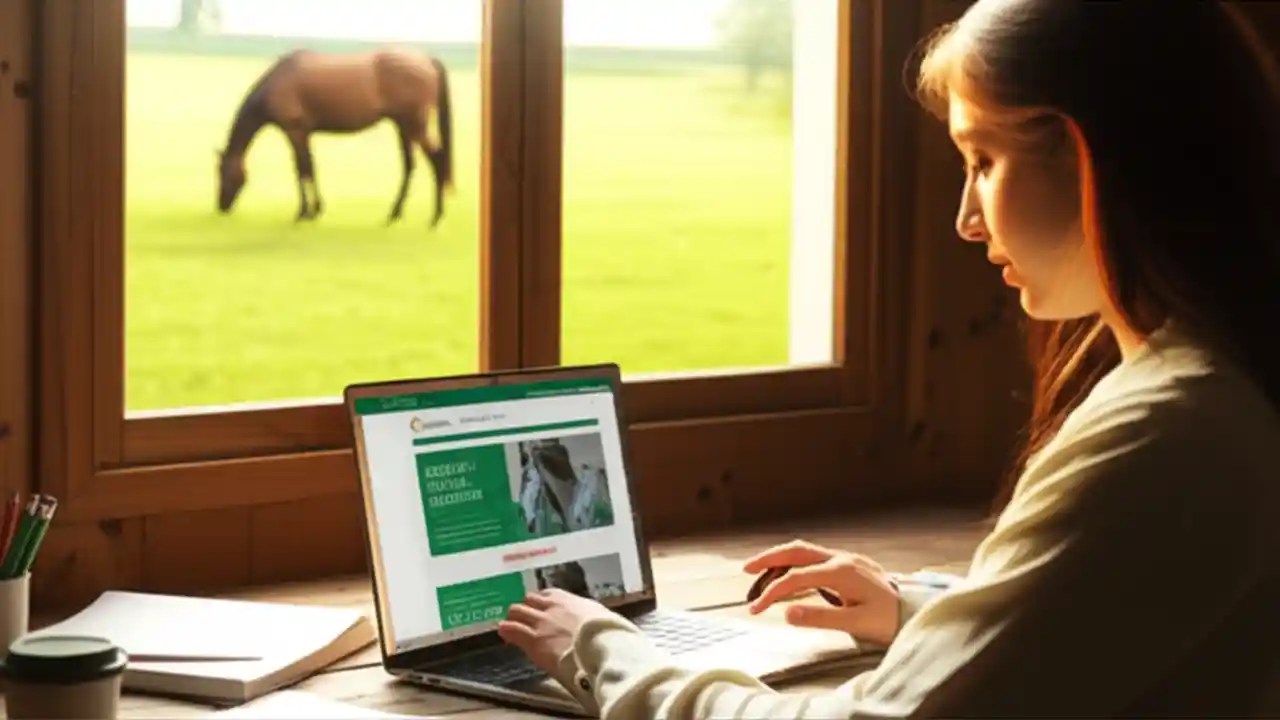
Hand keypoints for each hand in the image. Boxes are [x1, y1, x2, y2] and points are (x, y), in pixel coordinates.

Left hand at [498, 589, 620, 672]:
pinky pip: (511, 629)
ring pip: (517, 611)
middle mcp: (552, 607)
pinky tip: (503, 632)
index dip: (541, 601)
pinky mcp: (532, 639)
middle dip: (525, 608)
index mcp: (570, 600)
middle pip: (529, 600)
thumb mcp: (602, 617)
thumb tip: (598, 621)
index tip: (541, 607)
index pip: (548, 594)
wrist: (600, 645)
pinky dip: (506, 629)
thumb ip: (592, 617)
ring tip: (510, 624)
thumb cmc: (608, 633)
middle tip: (524, 618)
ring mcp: (540, 622)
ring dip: (514, 617)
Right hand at [743, 540, 900, 645]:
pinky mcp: (851, 563)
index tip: (754, 609)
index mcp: (840, 572)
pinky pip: (817, 556)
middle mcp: (841, 559)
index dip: (771, 592)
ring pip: (806, 550)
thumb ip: (820, 617)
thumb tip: (785, 613)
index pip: (795, 578)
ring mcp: (847, 558)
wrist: (917, 611)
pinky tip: (791, 572)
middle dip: (768, 558)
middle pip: (796, 551)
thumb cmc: (889, 620)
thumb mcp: (856, 624)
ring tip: (761, 570)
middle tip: (745, 569)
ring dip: (781, 557)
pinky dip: (797, 561)